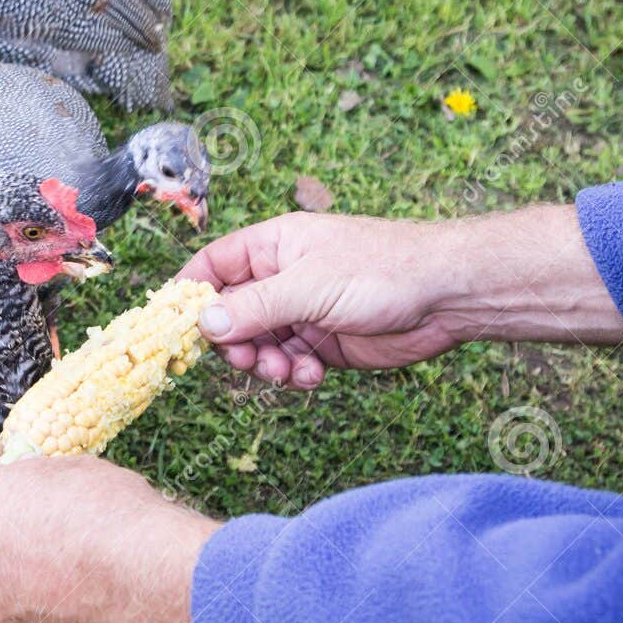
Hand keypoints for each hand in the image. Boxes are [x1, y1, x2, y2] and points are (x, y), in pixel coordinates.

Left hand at [0, 439, 219, 622]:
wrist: (147, 582)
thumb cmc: (112, 514)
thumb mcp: (72, 469)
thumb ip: (35, 478)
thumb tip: (29, 484)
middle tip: (16, 511)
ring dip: (8, 563)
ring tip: (58, 552)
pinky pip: (21, 607)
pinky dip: (38, 594)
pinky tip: (77, 583)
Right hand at [175, 211, 465, 384]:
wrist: (446, 296)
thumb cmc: (382, 269)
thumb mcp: (309, 285)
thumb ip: (255, 307)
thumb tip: (204, 323)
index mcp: (272, 247)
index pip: (213, 267)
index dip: (191, 295)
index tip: (175, 327)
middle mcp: (282, 279)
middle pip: (230, 315)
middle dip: (234, 343)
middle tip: (247, 359)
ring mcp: (302, 312)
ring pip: (259, 346)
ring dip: (266, 364)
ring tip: (288, 370)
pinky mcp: (324, 343)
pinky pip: (290, 364)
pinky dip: (295, 375)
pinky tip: (314, 375)